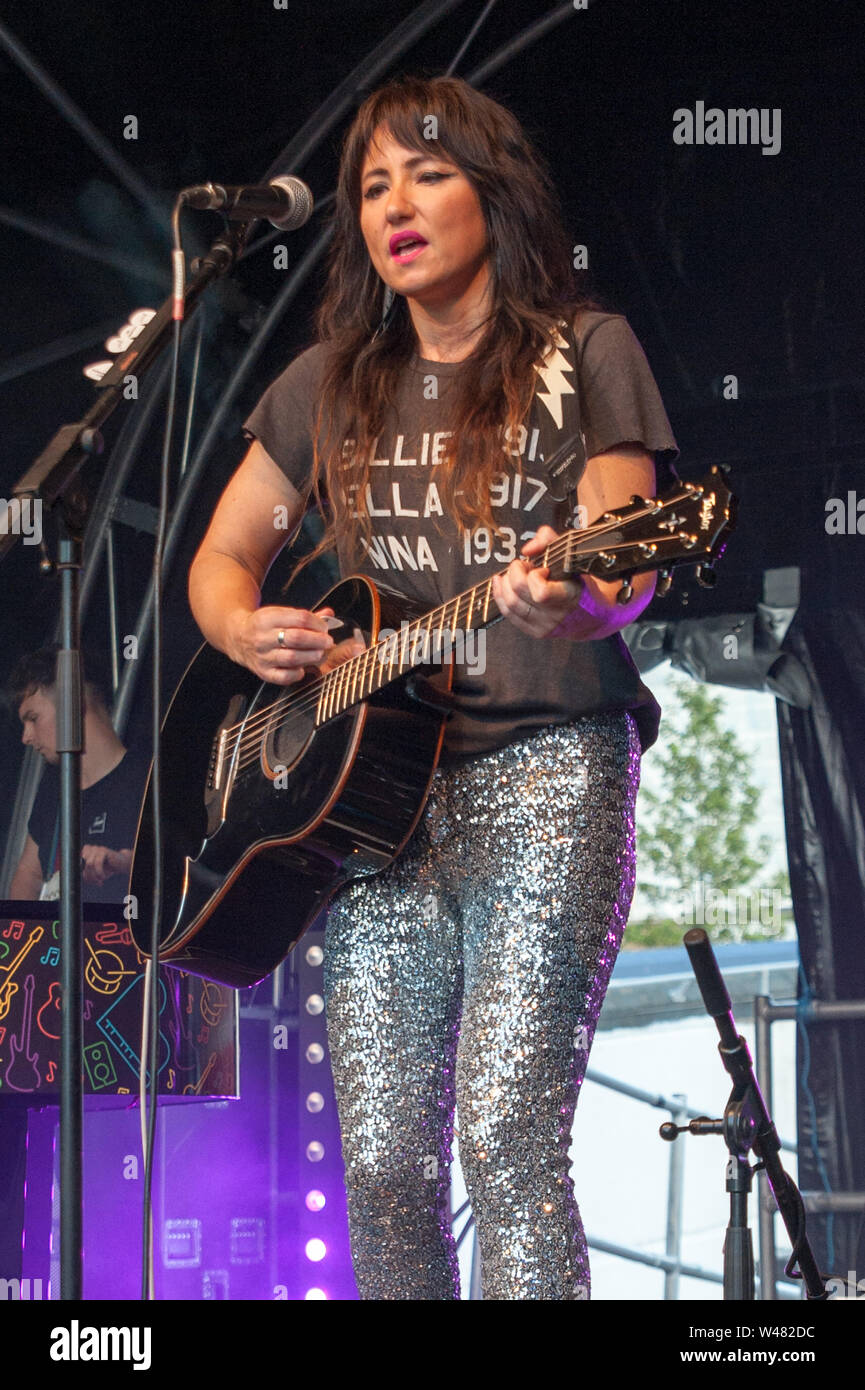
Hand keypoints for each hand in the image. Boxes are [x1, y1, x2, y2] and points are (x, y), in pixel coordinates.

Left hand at [81, 845, 131, 885]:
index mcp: (85, 853)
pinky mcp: (103, 850)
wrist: (121, 865)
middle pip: (84, 865)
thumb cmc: (107, 868)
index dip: (85, 874)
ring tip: (101, 880)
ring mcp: (96, 848)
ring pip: (89, 864)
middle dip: (90, 876)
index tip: (92, 881)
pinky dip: (99, 872)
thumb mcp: (95, 873)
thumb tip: (84, 875)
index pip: (78, 864)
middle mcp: (90, 849)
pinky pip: (97, 863)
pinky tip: (103, 877)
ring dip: (94, 875)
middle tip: (97, 882)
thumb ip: (87, 874)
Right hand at [227, 605, 341, 684]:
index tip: (324, 627)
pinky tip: (303, 668)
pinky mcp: (263, 672)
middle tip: (327, 642)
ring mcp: (262, 656)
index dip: (317, 623)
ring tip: (319, 653)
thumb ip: (304, 616)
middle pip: (297, 638)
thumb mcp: (280, 614)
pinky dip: (297, 673)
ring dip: (311, 656)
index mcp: (268, 618)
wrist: (238, 638)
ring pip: (292, 657)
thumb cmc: (265, 626)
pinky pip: (283, 676)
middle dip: (318, 640)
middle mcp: (263, 637)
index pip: (300, 618)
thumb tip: (329, 614)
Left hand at [491, 526, 582, 637]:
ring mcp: (545, 626)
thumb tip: (527, 549)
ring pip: (510, 605)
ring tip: (514, 575)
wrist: (590, 614)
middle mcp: (557, 614)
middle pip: (519, 595)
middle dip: (514, 574)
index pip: (541, 593)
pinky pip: (509, 615)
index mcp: (570, 595)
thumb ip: (549, 541)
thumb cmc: (578, 582)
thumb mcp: (569, 555)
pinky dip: (501, 597)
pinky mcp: (535, 632)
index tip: (540, 568)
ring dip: (505, 584)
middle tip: (521, 566)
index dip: (534, 576)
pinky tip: (503, 584)